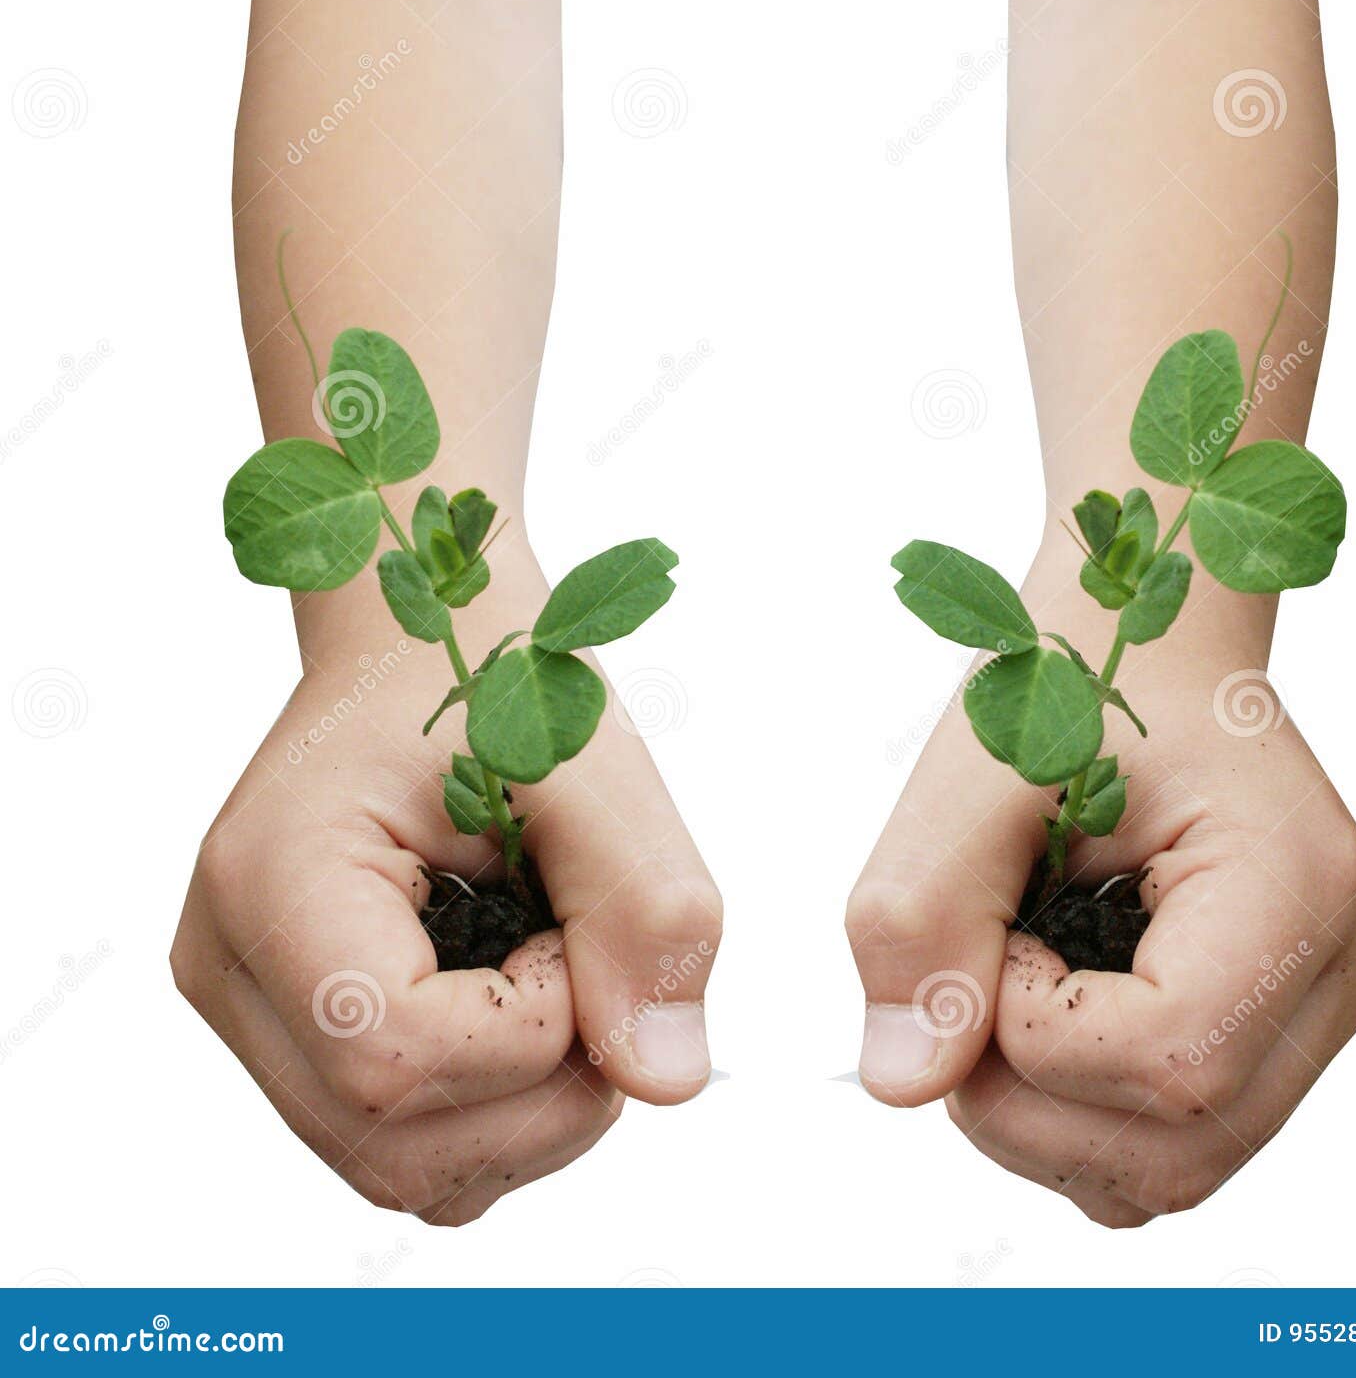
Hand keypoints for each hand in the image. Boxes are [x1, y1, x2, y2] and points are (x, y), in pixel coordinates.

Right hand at [171, 554, 722, 1224]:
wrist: (426, 641)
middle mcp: (232, 970)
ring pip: (406, 1172)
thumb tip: (666, 1080)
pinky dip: (500, 1109)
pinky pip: (407, 1148)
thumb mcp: (592, 762)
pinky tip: (523, 1003)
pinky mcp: (296, 1037)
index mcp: (274, 882)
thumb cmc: (494, 675)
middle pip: (397, 1147)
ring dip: (534, 1106)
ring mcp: (253, 1015)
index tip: (575, 922)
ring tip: (554, 965)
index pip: (393, 1057)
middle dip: (549, 1084)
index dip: (533, 1027)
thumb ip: (646, 908)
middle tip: (586, 948)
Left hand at [846, 550, 1355, 1226]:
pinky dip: (1076, 1112)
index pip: (1172, 1063)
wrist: (1146, 641)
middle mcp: (1340, 970)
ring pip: (1168, 1174)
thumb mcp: (977, 767)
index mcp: (1298, 883)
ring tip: (1015, 974)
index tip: (998, 930)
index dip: (1035, 1034)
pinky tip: (1053, 1006)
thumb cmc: (1077, 679)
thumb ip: (923, 913)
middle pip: (1173, 1152)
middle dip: (1019, 1095)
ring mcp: (1322, 1012)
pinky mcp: (1282, 1034)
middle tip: (981, 962)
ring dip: (1039, 1113)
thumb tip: (901, 1082)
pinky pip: (1172, 1149)